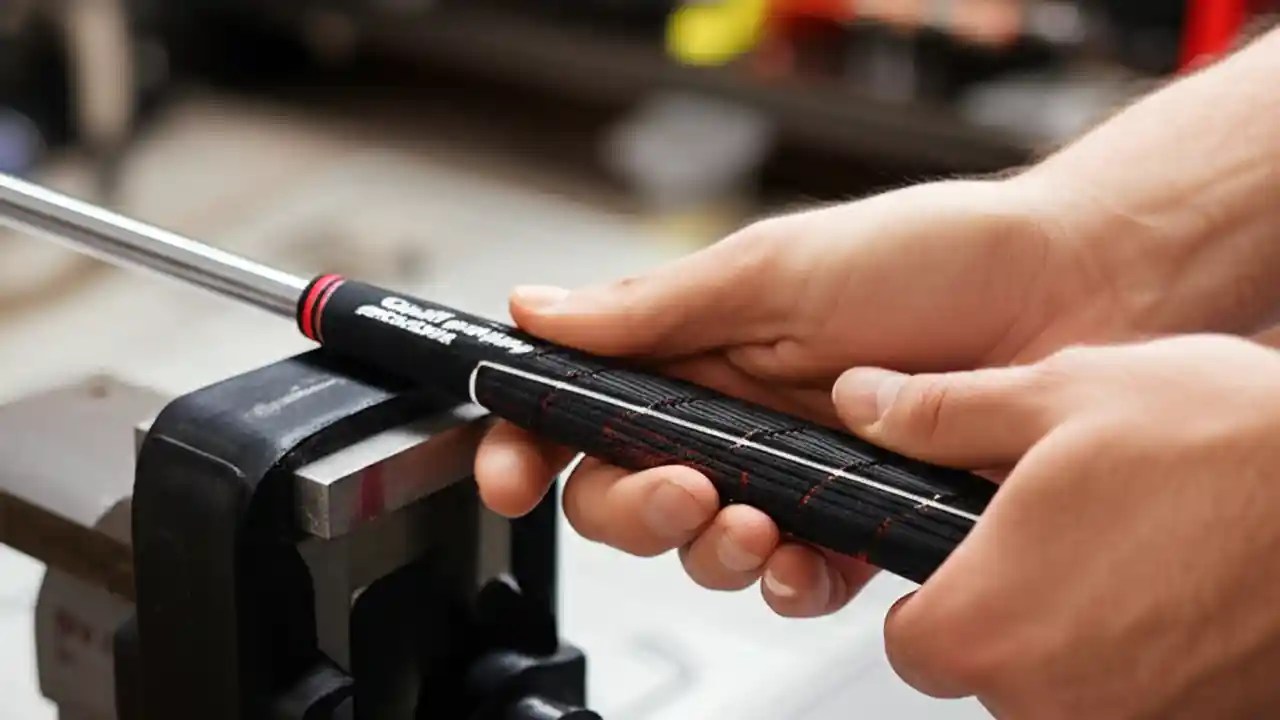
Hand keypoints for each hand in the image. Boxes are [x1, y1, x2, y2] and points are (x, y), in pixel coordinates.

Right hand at [473, 176, 1164, 616]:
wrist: (1070, 290)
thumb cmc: (935, 258)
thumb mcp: (777, 269)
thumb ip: (655, 308)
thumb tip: (539, 310)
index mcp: (698, 348)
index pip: (579, 404)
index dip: (530, 442)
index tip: (511, 473)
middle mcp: (734, 415)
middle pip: (623, 492)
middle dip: (632, 508)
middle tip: (680, 491)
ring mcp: (790, 473)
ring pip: (700, 548)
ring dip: (709, 550)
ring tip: (755, 519)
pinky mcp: (852, 521)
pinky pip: (793, 581)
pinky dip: (788, 583)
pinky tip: (807, 558)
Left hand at [835, 334, 1279, 716]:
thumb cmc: (1230, 447)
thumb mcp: (1059, 397)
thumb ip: (940, 415)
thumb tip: (865, 404)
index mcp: (989, 627)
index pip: (910, 643)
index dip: (939, 590)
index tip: (974, 553)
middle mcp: (1052, 706)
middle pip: (992, 670)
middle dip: (1018, 608)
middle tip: (1075, 536)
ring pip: (1069, 690)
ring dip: (1090, 632)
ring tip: (1143, 551)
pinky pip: (1146, 701)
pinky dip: (1155, 656)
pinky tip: (1188, 590)